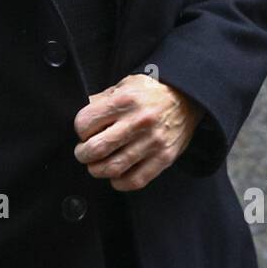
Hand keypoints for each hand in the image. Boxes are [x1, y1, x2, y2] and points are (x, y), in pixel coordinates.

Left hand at [73, 73, 204, 191]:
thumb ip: (102, 101)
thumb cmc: (151, 92)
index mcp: (124, 101)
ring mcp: (152, 142)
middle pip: (96, 149)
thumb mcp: (124, 85)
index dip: (79, 131)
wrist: (187, 98)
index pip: (85, 123)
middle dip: (83, 154)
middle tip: (84, 153)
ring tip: (97, 165)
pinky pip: (135, 180)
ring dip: (98, 170)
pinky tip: (116, 175)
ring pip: (113, 168)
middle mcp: (138, 122)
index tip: (84, 133)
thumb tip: (83, 120)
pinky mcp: (164, 158)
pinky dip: (120, 182)